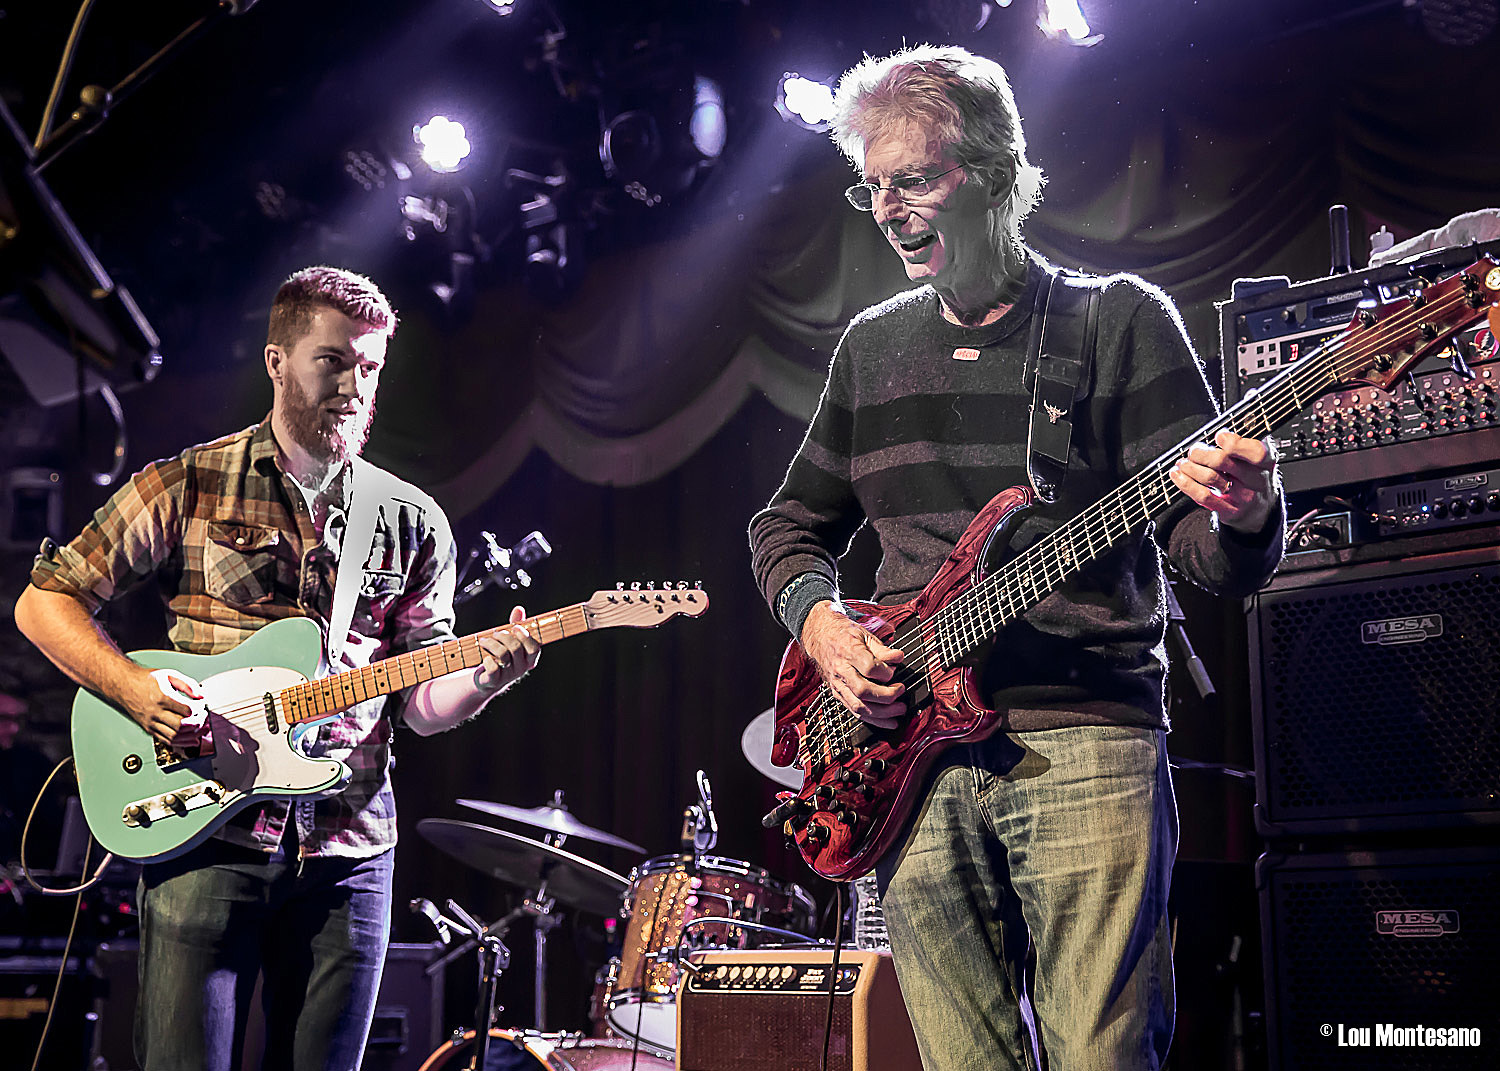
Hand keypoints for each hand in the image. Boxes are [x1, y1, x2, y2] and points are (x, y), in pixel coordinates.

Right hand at [126, 668, 204, 746]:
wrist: (122, 685)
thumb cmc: (145, 679)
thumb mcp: (169, 675)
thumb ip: (188, 684)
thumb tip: (201, 695)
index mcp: (162, 697)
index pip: (187, 710)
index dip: (199, 709)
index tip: (202, 706)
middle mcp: (156, 712)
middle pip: (181, 725)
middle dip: (197, 724)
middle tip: (204, 719)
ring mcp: (151, 722)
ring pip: (174, 736)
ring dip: (191, 737)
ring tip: (201, 732)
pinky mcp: (148, 728)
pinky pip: (165, 740)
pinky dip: (179, 742)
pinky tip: (189, 740)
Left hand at [473, 605, 541, 694]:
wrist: (487, 680)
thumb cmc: (501, 656)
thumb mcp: (510, 641)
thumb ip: (516, 625)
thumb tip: (519, 609)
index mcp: (529, 659)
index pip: (534, 648)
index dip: (525, 636)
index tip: (515, 627)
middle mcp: (521, 668)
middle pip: (516, 647)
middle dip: (503, 636)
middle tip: (495, 634)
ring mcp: (508, 676)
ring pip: (502, 654)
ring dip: (491, 643)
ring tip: (484, 641)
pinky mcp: (494, 681)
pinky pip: (492, 668)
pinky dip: (487, 659)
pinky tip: (484, 657)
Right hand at [800, 601, 905, 728]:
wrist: (819, 636)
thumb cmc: (843, 634)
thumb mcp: (864, 634)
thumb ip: (882, 649)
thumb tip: (898, 658)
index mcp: (848, 651)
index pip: (869, 667)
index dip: (886, 672)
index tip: (895, 669)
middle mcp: (841, 670)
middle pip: (863, 690)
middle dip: (886, 696)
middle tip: (901, 691)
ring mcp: (837, 684)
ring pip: (858, 706)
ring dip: (882, 713)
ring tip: (899, 711)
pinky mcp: (837, 693)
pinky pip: (854, 711)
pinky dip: (872, 719)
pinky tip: (886, 721)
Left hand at [1170, 429, 1278, 533]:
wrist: (1260, 509)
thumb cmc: (1252, 475)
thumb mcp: (1256, 458)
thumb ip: (1241, 444)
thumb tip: (1219, 434)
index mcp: (1266, 462)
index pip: (1255, 452)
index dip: (1233, 442)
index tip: (1218, 436)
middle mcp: (1257, 481)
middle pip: (1224, 462)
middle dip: (1201, 453)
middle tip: (1193, 451)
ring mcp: (1243, 498)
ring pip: (1211, 478)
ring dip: (1190, 467)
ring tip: (1183, 463)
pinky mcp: (1229, 511)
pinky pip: (1203, 496)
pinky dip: (1186, 483)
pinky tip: (1178, 475)